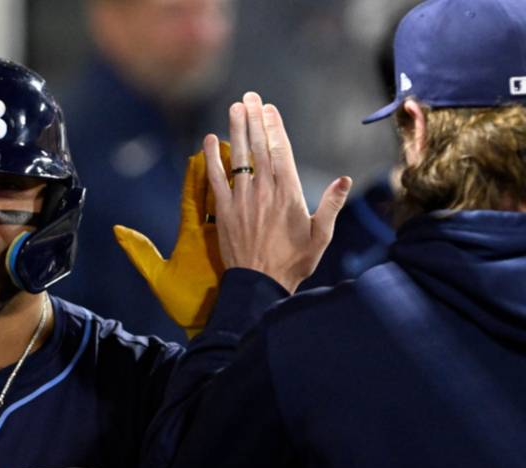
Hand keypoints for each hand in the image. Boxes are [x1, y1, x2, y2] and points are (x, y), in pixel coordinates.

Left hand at [115, 141, 232, 337]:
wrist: (210, 324)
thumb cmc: (184, 305)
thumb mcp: (156, 277)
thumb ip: (138, 251)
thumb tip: (117, 230)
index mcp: (192, 235)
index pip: (195, 197)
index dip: (197, 174)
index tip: (200, 151)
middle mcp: (209, 234)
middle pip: (216, 191)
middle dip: (222, 164)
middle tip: (229, 139)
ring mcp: (226, 240)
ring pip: (234, 201)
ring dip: (239, 176)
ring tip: (245, 150)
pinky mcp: (239, 248)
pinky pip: (246, 220)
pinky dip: (251, 200)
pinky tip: (260, 182)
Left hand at [204, 92, 351, 292]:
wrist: (260, 284)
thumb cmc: (294, 262)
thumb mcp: (321, 236)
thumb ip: (332, 205)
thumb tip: (345, 179)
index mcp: (289, 193)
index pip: (280, 151)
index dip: (274, 127)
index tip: (269, 108)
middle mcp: (264, 191)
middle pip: (258, 147)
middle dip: (254, 119)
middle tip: (249, 96)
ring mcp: (242, 200)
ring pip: (237, 157)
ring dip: (235, 130)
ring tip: (234, 108)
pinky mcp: (224, 211)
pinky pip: (216, 179)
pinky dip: (212, 158)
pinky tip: (209, 140)